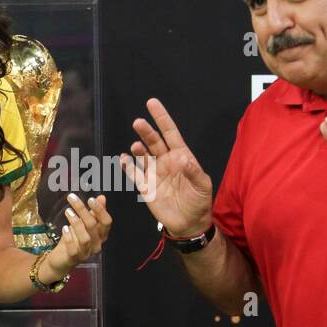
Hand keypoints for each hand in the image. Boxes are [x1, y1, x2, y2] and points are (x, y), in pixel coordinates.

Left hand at [40, 192, 111, 281]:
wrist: (62, 259)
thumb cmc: (74, 239)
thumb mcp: (83, 224)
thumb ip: (93, 212)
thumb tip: (102, 197)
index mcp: (101, 235)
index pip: (106, 222)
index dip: (100, 210)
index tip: (91, 199)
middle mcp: (96, 244)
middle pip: (93, 226)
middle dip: (82, 210)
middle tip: (72, 198)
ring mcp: (86, 253)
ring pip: (85, 238)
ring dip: (76, 223)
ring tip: (67, 211)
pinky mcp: (74, 259)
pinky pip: (73, 249)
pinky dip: (69, 238)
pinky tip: (64, 228)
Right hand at [120, 98, 213, 236]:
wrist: (189, 223)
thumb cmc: (199, 202)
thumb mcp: (202, 186)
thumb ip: (194, 172)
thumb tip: (183, 159)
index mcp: (181, 156)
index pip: (170, 133)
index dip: (162, 118)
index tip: (152, 103)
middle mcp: (166, 161)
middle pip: (154, 141)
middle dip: (146, 131)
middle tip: (138, 123)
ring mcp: (155, 173)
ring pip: (143, 155)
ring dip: (138, 148)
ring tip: (136, 146)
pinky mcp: (146, 187)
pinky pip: (134, 174)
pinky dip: (128, 166)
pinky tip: (124, 159)